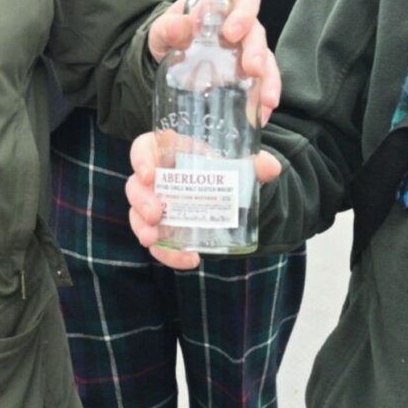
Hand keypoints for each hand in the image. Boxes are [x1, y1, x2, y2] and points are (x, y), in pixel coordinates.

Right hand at [124, 131, 283, 269]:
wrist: (227, 191)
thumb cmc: (221, 168)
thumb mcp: (236, 165)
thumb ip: (253, 165)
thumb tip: (272, 167)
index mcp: (170, 152)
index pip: (144, 148)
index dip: (141, 158)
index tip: (148, 174)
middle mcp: (157, 178)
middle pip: (135, 185)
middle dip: (141, 201)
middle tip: (155, 213)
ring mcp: (155, 205)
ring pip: (137, 215)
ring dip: (142, 229)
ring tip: (153, 240)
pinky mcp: (162, 229)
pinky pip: (157, 243)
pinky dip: (169, 253)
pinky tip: (189, 259)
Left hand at [147, 0, 281, 123]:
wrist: (169, 56)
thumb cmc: (171, 34)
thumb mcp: (162, 30)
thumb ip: (168, 27)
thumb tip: (178, 25)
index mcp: (223, 6)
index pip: (244, 0)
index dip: (243, 13)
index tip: (232, 33)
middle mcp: (241, 25)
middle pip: (257, 32)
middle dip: (257, 51)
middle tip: (252, 69)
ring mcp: (246, 49)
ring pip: (266, 59)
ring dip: (269, 78)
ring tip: (267, 99)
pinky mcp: (247, 73)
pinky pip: (262, 82)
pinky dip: (264, 97)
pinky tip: (262, 114)